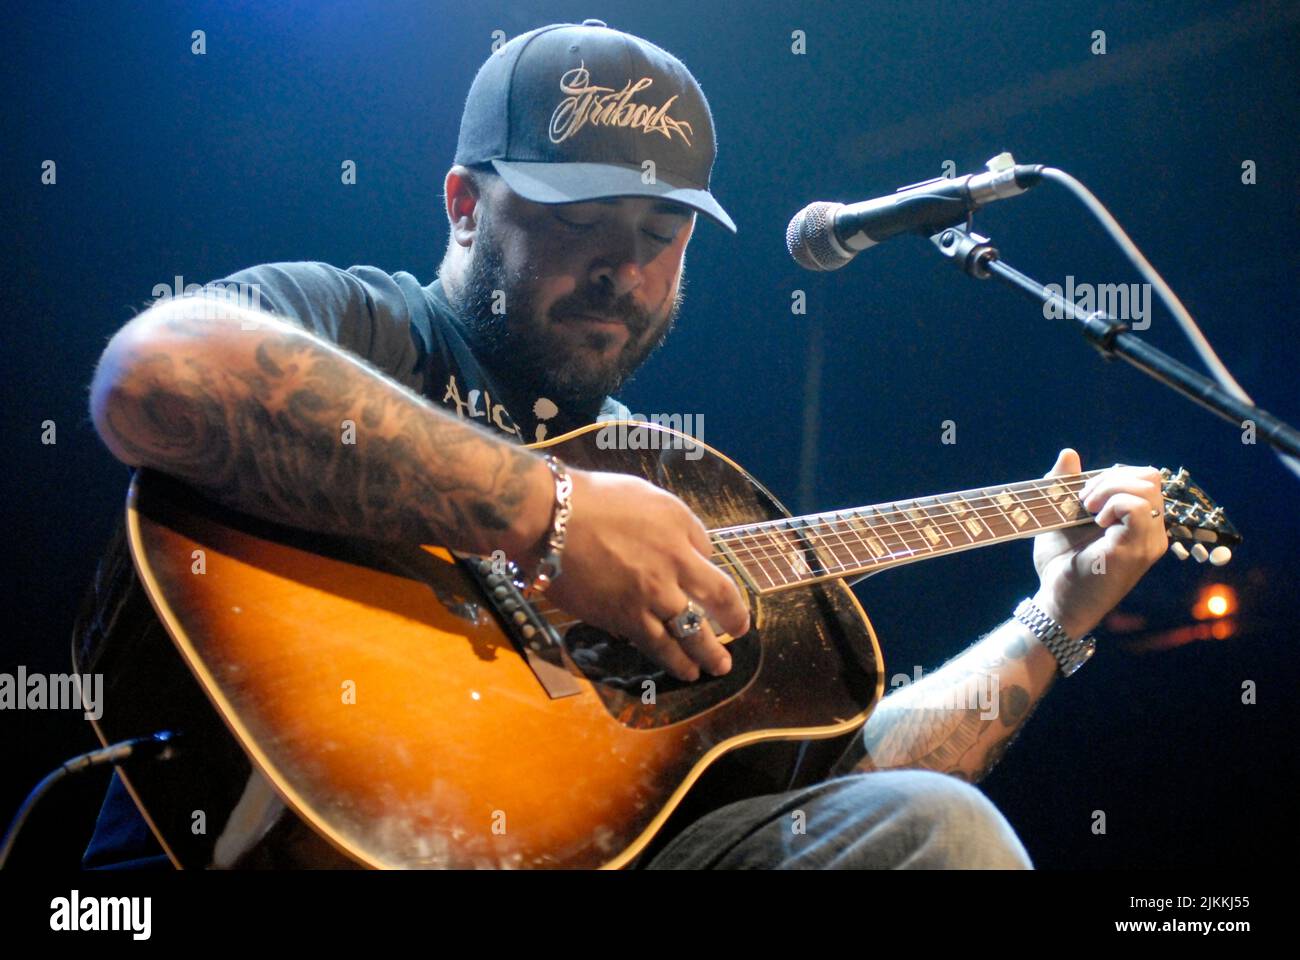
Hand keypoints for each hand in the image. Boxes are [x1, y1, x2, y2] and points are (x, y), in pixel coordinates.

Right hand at [534, 468, 750, 681]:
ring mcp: (649, 595)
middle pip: (714, 604)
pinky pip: (653, 643)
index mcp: (681, 535)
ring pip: (686, 634)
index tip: (728, 603)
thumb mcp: (650, 497)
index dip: (725, 589)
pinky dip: (670, 659)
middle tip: (736, 640)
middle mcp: (672, 567)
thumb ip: (678, 525)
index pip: (713, 564)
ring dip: (703, 656)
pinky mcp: (622, 617)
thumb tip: (696, 551)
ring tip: (710, 669)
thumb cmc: (595, 499)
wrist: (551, 519)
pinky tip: (678, 668)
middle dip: (730, 626)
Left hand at [1031, 448, 1168, 637]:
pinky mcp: (1137, 550)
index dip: (1113, 476)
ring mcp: (1149, 542)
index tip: (1084, 494)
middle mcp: (1152, 532)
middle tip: (1084, 500)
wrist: (1055, 603)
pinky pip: (1138, 508)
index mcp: (1140, 523)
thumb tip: (1069, 453)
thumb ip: (1066, 485)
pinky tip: (1096, 520)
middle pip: (1150, 477)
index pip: (1145, 479)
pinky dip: (1113, 504)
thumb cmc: (1060, 566)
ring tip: (1087, 509)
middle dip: (1112, 478)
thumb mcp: (1060, 517)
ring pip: (1146, 488)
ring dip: (1110, 489)